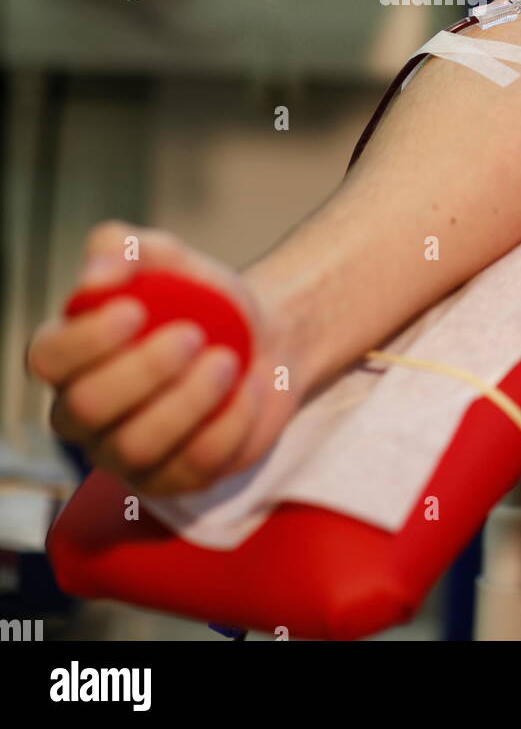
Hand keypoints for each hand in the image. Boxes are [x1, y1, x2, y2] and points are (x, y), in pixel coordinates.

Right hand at [27, 221, 300, 496]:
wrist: (264, 339)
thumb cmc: (200, 300)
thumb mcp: (166, 258)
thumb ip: (123, 248)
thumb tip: (96, 276)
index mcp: (69, 356)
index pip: (48, 358)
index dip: (86, 339)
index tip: (136, 309)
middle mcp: (83, 413)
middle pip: (88, 407)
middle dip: (143, 370)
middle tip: (192, 334)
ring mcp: (124, 454)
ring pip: (137, 446)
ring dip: (187, 400)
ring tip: (226, 361)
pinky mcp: (173, 480)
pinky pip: (193, 466)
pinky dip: (228, 424)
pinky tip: (249, 388)